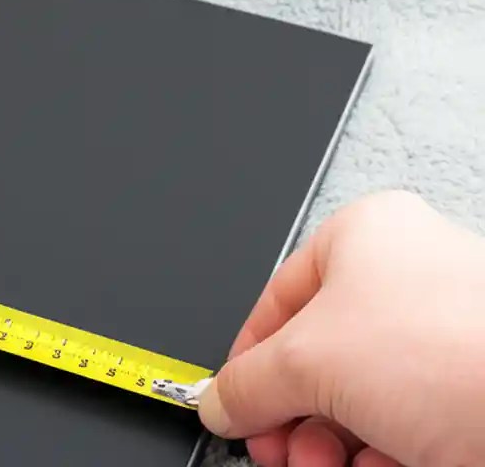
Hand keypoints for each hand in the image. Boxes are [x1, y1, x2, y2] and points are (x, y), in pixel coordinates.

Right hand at [197, 190, 484, 466]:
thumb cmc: (454, 351)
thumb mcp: (306, 361)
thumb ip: (247, 384)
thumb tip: (223, 403)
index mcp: (364, 239)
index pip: (275, 304)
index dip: (248, 364)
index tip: (235, 410)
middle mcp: (405, 284)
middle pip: (314, 363)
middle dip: (291, 418)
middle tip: (278, 449)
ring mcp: (440, 345)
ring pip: (355, 404)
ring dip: (327, 446)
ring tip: (324, 465)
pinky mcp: (466, 400)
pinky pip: (400, 431)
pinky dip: (376, 460)